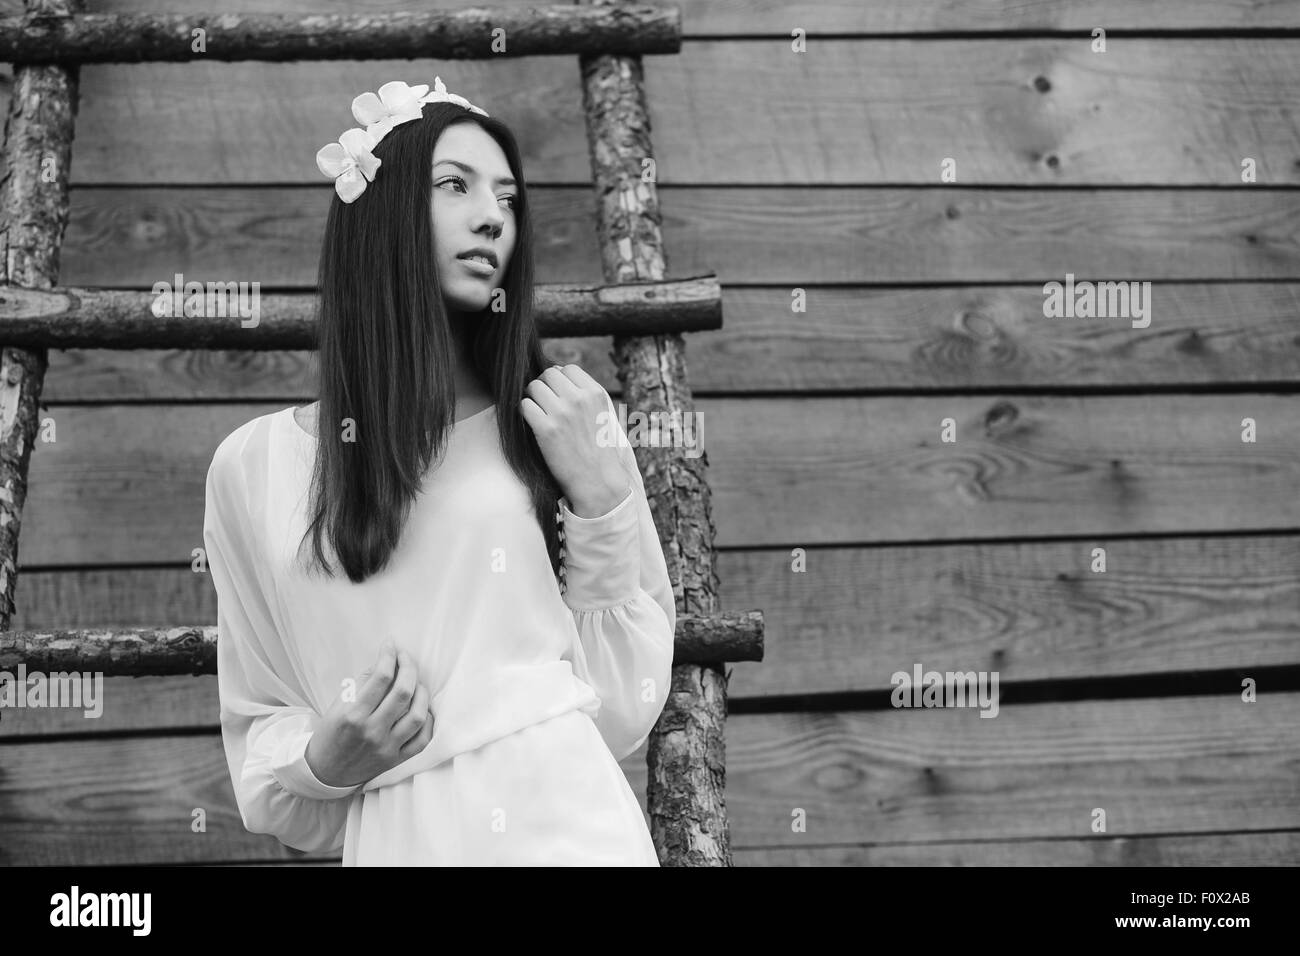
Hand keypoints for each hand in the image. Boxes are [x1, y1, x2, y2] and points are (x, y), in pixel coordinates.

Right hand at [304, 641, 434, 788]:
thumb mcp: (338, 704)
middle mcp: (372, 731)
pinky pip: (422, 739)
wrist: (326, 771)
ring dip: (421, 692)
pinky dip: (426, 720)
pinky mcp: (396, 760)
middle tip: (406, 657)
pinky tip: (421, 708)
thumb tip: (386, 661)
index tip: (391, 645)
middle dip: (408, 667)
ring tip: (416, 682)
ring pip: (418, 715)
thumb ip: (362, 682)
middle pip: (403, 692)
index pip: (381, 677)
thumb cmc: (332, 733)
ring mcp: (386, 747)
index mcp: (353, 714)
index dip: (389, 655)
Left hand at [520, 364, 630, 515]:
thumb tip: (557, 372)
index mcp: (595, 393)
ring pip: (534, 387)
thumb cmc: (598, 449)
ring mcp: (562, 413)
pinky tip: (533, 425)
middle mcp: (579, 399)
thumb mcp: (602, 414)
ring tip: (539, 415)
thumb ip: (584, 394)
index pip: (568, 369)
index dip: (559, 380)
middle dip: (543, 387)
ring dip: (533, 399)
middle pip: (548, 374)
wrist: (598, 482)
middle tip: (544, 405)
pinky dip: (525, 413)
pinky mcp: (546, 429)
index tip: (557, 395)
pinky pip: (524, 406)